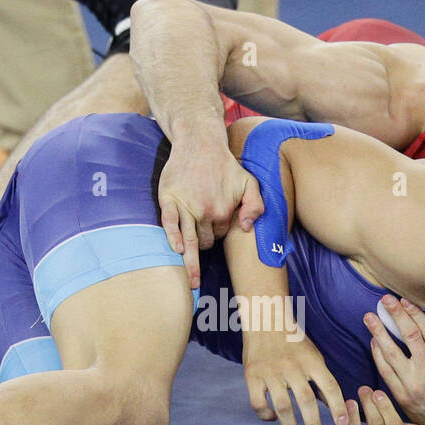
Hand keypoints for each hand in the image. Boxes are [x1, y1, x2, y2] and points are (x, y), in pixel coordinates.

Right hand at [158, 143, 265, 287]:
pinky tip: (177, 250)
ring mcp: (185, 206)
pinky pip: (169, 225)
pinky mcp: (169, 199)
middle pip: (205, 242)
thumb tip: (245, 228)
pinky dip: (172, 238)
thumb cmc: (226, 165)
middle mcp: (204, 212)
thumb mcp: (250, 182)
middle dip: (205, 244)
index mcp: (223, 211)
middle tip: (203, 240)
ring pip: (188, 241)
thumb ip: (255, 205)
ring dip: (190, 261)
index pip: (220, 236)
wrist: (200, 143)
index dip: (219, 234)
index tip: (216, 227)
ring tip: (191, 281)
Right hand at [242, 330, 346, 424]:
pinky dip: (266, 415)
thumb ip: (321, 379)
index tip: (342, 423)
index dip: (337, 407)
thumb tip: (333, 405)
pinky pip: (259, 403)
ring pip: (283, 406)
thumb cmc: (293, 341)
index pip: (329, 386)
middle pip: (306, 400)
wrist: (265, 320)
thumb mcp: (313, 355)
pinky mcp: (252, 376)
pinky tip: (273, 418)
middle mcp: (292, 366)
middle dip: (314, 423)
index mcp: (311, 361)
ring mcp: (271, 372)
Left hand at [363, 295, 424, 424]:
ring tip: (369, 317)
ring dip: (378, 333)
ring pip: (391, 353)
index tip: (404, 302)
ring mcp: (411, 384)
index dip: (414, 314)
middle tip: (384, 300)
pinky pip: (385, 371)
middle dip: (394, 316)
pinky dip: (378, 356)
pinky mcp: (401, 395)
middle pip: (407, 337)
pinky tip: (373, 342)